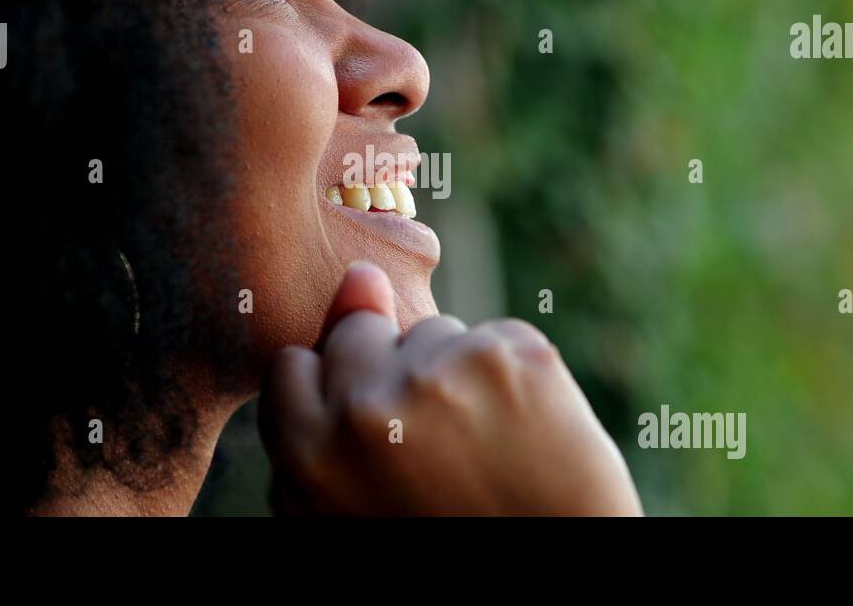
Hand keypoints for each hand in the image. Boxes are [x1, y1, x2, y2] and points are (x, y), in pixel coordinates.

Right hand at [259, 262, 642, 514]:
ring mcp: (439, 378)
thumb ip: (324, 407)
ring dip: (456, 374)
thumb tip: (362, 276)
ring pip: (435, 332)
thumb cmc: (440, 537)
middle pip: (361, 332)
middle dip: (391, 371)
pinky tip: (531, 431)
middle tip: (438, 441)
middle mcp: (366, 411)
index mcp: (308, 457)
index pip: (294, 367)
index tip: (373, 431)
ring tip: (488, 448)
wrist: (558, 580)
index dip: (335, 394)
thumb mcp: (347, 507)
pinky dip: (516, 375)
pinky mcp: (511, 359)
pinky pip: (499, 336)